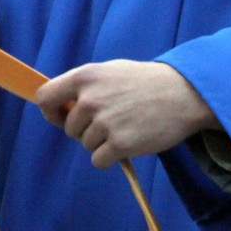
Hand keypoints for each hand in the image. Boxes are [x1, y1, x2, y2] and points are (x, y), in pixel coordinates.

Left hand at [36, 59, 220, 167]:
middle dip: (86, 130)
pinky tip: (128, 143)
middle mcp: (90, 99)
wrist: (185, 94)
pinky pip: (98, 160)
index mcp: (85, 76)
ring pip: (86, 145)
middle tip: (112, 121)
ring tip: (126, 127)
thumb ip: (85, 86)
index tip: (63, 117)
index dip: (52, 112)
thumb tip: (63, 106)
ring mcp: (105, 122)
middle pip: (69, 128)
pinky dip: (110, 157)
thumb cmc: (147, 82)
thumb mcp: (111, 71)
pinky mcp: (120, 144)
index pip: (45, 97)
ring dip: (102, 143)